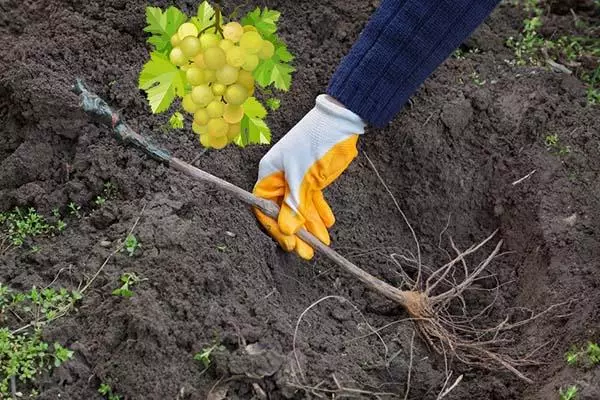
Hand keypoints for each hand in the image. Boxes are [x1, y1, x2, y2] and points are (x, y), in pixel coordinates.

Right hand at [253, 94, 364, 259]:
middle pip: (283, 212)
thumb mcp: (304, 177)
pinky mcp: (312, 178)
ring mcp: (297, 178)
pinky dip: (319, 212)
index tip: (291, 243)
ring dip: (311, 226)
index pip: (265, 207)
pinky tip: (327, 224)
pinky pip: (312, 200)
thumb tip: (287, 231)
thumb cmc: (316, 142)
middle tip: (308, 253)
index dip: (276, 228)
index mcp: (269, 173)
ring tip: (323, 243)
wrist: (341, 121)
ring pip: (300, 209)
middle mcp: (280, 178)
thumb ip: (295, 205)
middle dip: (296, 232)